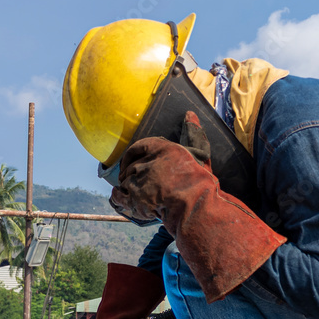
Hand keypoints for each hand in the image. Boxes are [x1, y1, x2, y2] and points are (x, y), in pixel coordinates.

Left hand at [109, 111, 285, 302]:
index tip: (131, 161)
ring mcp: (138, 181)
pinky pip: (119, 197)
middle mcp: (146, 162)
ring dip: (126, 187)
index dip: (132, 155)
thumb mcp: (200, 154)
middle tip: (134, 182)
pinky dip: (118, 198)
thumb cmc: (200, 181)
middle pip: (131, 167)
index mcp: (161, 148)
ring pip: (125, 182)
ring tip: (132, 194)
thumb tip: (191, 114)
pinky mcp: (133, 199)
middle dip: (131, 174)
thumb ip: (193, 133)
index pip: (139, 146)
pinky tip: (121, 201)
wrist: (194, 205)